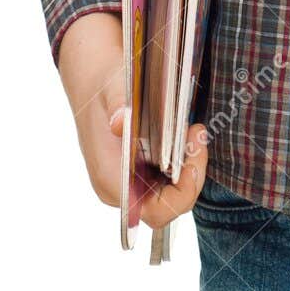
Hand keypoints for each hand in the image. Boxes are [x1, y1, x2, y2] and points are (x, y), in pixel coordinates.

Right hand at [56, 11, 209, 228]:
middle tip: (197, 134)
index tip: (192, 155)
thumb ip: (116, 104)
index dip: (183, 192)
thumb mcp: (111, 87)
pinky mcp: (142, 170)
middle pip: (171, 203)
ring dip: (190, 164)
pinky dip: (184, 159)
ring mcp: (133, 181)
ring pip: (174, 191)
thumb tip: (120, 123)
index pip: (157, 211)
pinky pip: (171, 177)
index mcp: (111, 179)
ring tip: (194, 131)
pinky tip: (185, 133)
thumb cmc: (101, 86)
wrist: (92, 80)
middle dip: (192, 173)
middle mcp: (122, 189)